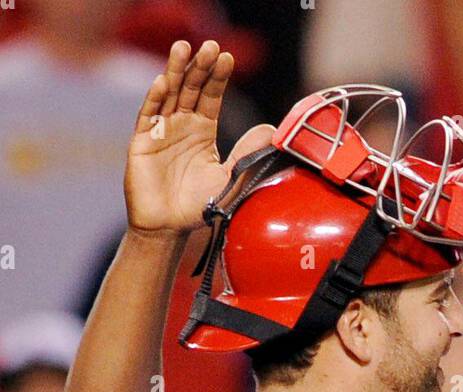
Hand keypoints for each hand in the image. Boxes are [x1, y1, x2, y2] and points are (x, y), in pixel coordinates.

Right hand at [126, 39, 274, 233]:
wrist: (170, 227)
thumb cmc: (198, 205)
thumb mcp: (229, 178)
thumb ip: (247, 153)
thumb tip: (271, 130)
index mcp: (202, 130)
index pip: (211, 96)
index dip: (218, 77)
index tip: (228, 57)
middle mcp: (181, 124)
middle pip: (191, 88)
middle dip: (200, 67)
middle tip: (211, 45)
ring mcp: (161, 130)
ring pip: (169, 94)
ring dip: (176, 71)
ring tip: (184, 48)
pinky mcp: (142, 141)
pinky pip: (149, 116)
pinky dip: (156, 98)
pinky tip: (164, 82)